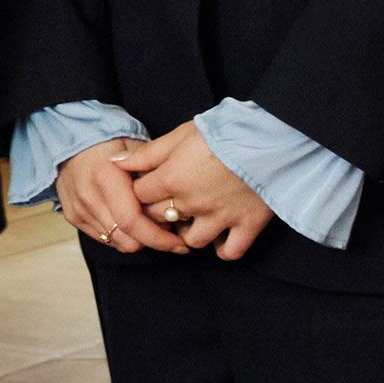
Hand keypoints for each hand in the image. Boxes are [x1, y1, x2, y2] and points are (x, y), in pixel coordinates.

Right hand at [55, 138, 189, 255]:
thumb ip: (153, 173)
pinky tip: (129, 220)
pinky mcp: (73, 217)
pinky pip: (104, 238)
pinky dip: (120, 235)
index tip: (178, 243)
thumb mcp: (135, 149)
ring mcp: (78, 209)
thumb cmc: (109, 142)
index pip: (132, 222)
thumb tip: (174, 201)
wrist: (73, 140)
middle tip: (168, 231)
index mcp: (104, 177)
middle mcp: (89, 196)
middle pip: (126, 239)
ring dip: (136, 239)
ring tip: (149, 223)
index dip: (158, 238)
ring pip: (116, 242)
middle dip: (151, 241)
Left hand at [123, 122, 274, 260]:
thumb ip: (147, 153)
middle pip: (161, 220)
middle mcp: (192, 204)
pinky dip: (222, 248)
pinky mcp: (246, 225)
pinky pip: (228, 252)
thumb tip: (116, 163)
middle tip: (169, 201)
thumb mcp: (180, 134)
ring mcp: (220, 218)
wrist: (268, 134)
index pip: (139, 196)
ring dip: (189, 233)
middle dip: (159, 213)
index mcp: (172, 178)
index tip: (148, 186)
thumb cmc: (221, 130)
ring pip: (192, 241)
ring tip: (195, 218)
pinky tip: (220, 235)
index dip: (140, 192)